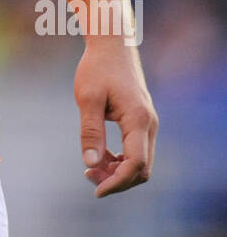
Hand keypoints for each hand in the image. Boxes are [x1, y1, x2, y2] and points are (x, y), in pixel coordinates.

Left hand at [74, 41, 157, 196]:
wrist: (112, 45)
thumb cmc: (97, 68)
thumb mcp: (87, 98)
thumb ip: (90, 131)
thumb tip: (91, 164)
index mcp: (138, 119)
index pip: (135, 163)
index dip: (117, 182)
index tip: (96, 190)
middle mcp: (149, 124)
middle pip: (142, 168)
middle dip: (117, 179)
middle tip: (88, 176)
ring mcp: (148, 123)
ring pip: (141, 161)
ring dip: (118, 171)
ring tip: (91, 168)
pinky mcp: (142, 121)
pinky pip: (137, 150)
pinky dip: (121, 160)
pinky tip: (101, 156)